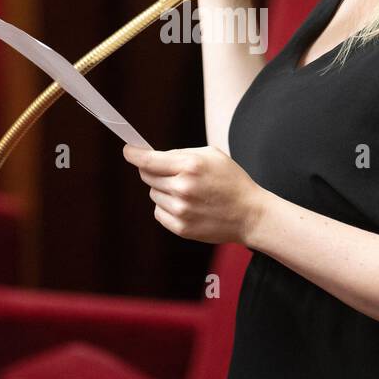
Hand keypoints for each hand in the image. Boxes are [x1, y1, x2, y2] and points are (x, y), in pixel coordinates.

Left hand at [122, 143, 266, 244]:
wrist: (249, 214)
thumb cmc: (231, 180)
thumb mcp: (211, 155)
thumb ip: (180, 153)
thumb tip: (151, 157)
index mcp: (190, 165)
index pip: (148, 160)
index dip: (133, 154)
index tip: (128, 150)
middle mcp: (182, 187)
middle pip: (147, 176)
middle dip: (154, 171)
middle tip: (172, 173)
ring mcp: (181, 210)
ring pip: (153, 194)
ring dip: (163, 190)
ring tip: (187, 192)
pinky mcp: (181, 227)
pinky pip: (158, 212)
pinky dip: (167, 207)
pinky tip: (187, 206)